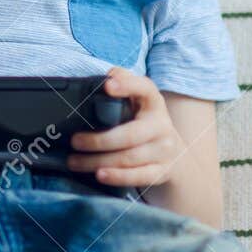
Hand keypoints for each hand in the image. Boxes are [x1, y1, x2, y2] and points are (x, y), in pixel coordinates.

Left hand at [66, 66, 182, 189]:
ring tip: (74, 161)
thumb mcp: (140, 103)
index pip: (145, 88)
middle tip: (74, 141)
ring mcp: (164, 151)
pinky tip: (99, 175)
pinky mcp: (162, 172)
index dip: (127, 85)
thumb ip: (125, 85)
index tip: (108, 86)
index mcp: (153, 103)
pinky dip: (118, 176)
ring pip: (128, 158)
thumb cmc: (146, 125)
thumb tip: (108, 75)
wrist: (177, 158)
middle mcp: (161, 126)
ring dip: (97, 161)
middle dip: (99, 140)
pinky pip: (138, 176)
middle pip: (129, 135)